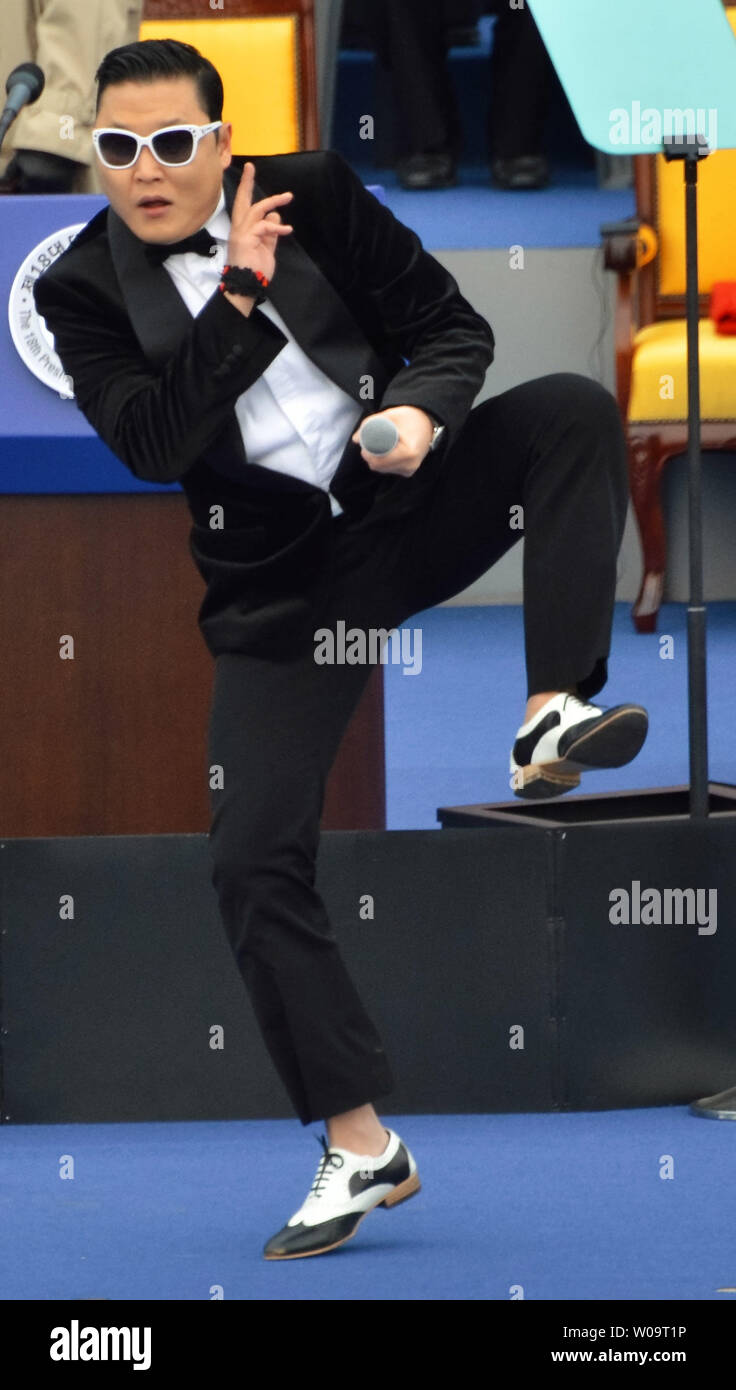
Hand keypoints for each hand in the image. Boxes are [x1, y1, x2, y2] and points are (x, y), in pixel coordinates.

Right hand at [227, 161, 293, 281]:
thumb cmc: (256, 269)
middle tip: (251, 167)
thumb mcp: (267, 247)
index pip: (244, 205)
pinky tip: (287, 230)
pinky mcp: (247, 238)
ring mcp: (241, 233)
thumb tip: (275, 215)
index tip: (249, 172)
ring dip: (273, 201)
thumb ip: (271, 232)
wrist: (248, 284)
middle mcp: (239, 228)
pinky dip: (277, 227)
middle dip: (246, 183)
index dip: (245, 189)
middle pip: (242, 200)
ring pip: (257, 209)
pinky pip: (265, 226)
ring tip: (288, 196)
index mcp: (242, 229)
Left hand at [351, 406, 434, 476]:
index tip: (364, 443)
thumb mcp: (390, 416)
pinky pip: (389, 469)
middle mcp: (410, 465)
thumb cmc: (410, 417)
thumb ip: (370, 424)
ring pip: (382, 470)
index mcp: (408, 453)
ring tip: (377, 445)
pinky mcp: (408, 471)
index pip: (379, 461)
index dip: (367, 454)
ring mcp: (410, 470)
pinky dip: (383, 462)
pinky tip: (385, 451)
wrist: (427, 422)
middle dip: (370, 457)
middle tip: (368, 443)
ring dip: (376, 460)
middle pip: (379, 467)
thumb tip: (355, 439)